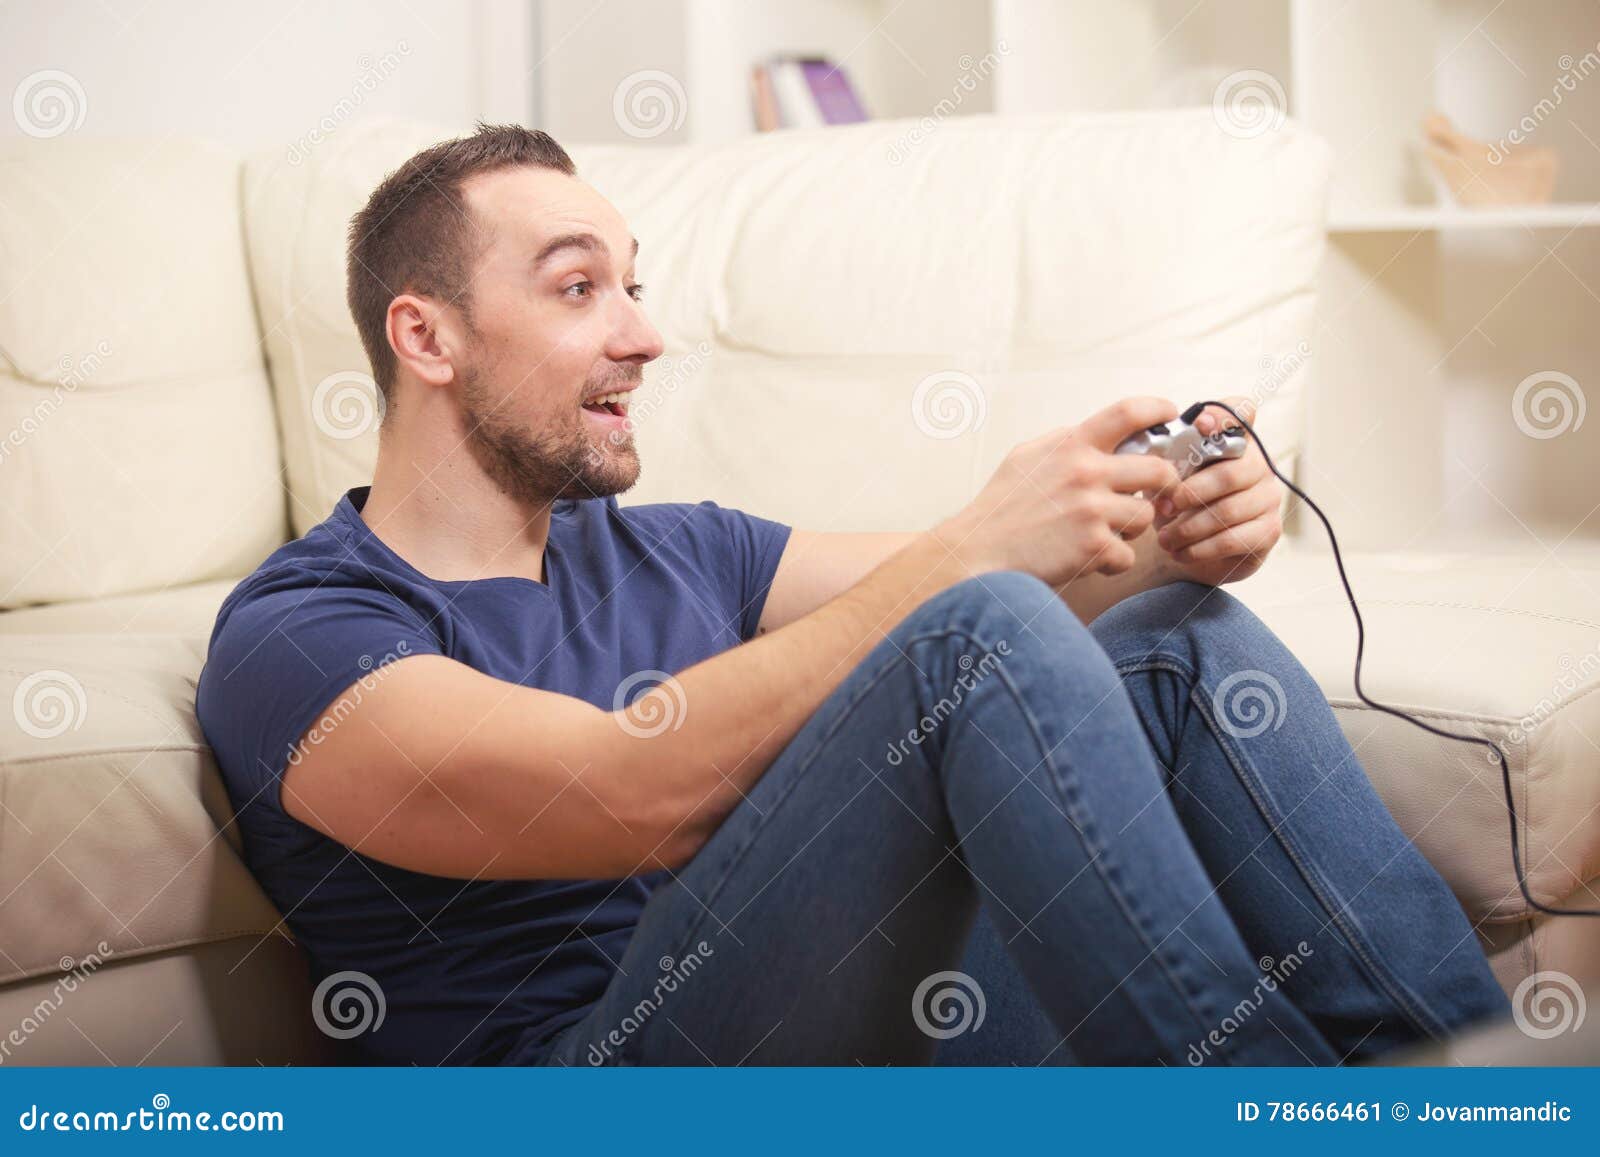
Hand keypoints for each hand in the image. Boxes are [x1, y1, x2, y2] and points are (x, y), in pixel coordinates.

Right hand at [938, 397, 1182, 586]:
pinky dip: (1112, 562)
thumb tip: (1098, 436)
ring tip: (1103, 532)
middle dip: (1162, 485)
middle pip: (1159, 470)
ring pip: (1145, 516)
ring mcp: (1092, 510)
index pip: (1128, 412)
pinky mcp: (1093, 547)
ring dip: (1130, 528)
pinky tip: (1088, 558)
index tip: (1170, 414)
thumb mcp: (1025, 458)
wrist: (977, 551)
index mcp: (1071, 445)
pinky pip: (1127, 555)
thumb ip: (1063, 443)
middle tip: (1152, 495)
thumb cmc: (1000, 508)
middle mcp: (1086, 472)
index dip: (1158, 409)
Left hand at [1150, 396, 1282, 584]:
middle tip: (1162, 508)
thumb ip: (1160, 460)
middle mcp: (1257, 464)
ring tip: (1164, 539)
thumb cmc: (1177, 504)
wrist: (1189, 547)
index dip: (1223, 416)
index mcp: (1233, 440)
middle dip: (1189, 493)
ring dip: (1189, 528)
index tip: (1199, 424)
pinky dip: (1200, 548)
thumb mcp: (1163, 478)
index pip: (1241, 412)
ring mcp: (1267, 497)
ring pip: (1228, 511)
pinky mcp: (1268, 530)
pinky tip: (1180, 552)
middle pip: (1229, 473)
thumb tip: (1148, 457)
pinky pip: (1233, 539)